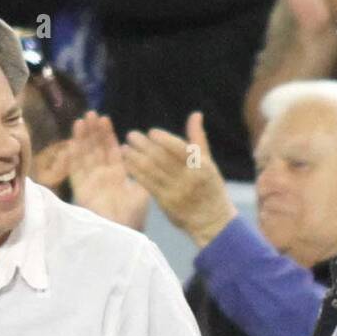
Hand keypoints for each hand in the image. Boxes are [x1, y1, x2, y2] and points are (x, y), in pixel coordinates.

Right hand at [68, 111, 149, 230]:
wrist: (121, 233)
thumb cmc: (134, 216)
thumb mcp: (143, 191)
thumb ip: (142, 173)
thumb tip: (145, 154)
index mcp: (117, 176)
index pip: (111, 151)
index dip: (107, 135)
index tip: (105, 119)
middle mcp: (102, 176)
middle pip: (96, 149)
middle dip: (94, 132)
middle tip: (92, 114)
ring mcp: (90, 182)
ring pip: (85, 155)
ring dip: (83, 138)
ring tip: (83, 119)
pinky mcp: (80, 189)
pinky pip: (76, 168)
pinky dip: (74, 153)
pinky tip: (74, 138)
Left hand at [121, 113, 236, 248]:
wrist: (211, 221)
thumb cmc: (210, 188)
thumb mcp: (209, 163)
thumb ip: (198, 139)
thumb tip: (195, 114)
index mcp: (201, 166)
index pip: (179, 149)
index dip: (164, 139)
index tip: (151, 132)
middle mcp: (188, 179)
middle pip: (162, 158)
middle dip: (144, 145)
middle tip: (131, 135)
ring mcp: (176, 192)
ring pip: (151, 171)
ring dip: (135, 157)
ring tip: (125, 148)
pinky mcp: (166, 203)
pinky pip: (147, 184)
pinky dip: (135, 172)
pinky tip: (127, 163)